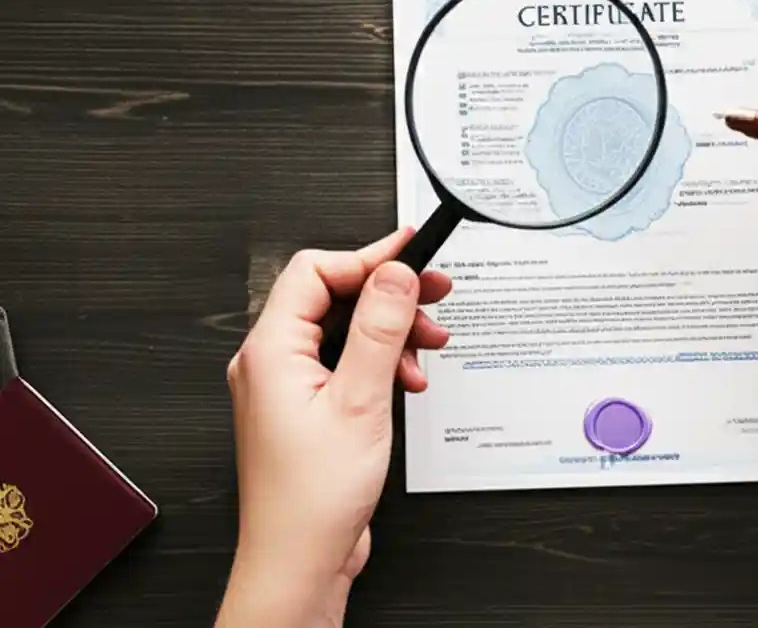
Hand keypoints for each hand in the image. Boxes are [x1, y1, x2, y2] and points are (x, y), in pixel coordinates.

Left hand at [216, 227, 450, 626]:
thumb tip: (393, 274)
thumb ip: (378, 330)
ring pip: (344, 332)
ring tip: (428, 345)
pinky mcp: (308, 410)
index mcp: (270, 351)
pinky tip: (407, 381)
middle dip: (389, 296)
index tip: (410, 249)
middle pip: (333, 298)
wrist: (299, 562)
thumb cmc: (311, 500)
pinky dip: (381, 365)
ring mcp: (289, 387)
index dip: (367, 256)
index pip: (315, 272)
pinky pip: (346, 365)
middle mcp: (272, 364)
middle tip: (434, 293)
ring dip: (391, 334)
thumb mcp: (359, 402)